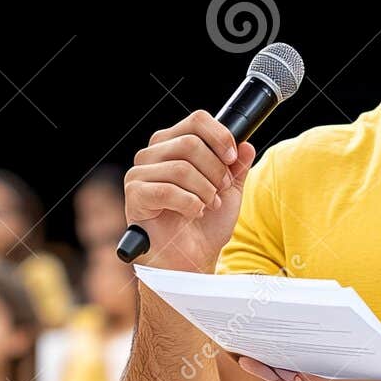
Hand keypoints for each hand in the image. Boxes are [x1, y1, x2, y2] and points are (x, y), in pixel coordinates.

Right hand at [124, 109, 255, 272]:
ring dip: (204, 190)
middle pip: (190, 142)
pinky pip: (167, 190)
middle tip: (220, 190)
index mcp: (172, 145)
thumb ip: (237, 167)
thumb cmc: (205, 226)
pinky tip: (193, 213)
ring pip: (181, 167)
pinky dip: (189, 203)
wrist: (191, 260)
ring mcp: (139, 174)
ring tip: (208, 205)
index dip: (220, 137)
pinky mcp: (135, 196)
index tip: (232, 159)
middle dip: (215, 170)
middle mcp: (152, 154)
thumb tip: (245, 145)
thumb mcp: (229, 191)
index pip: (196, 120)